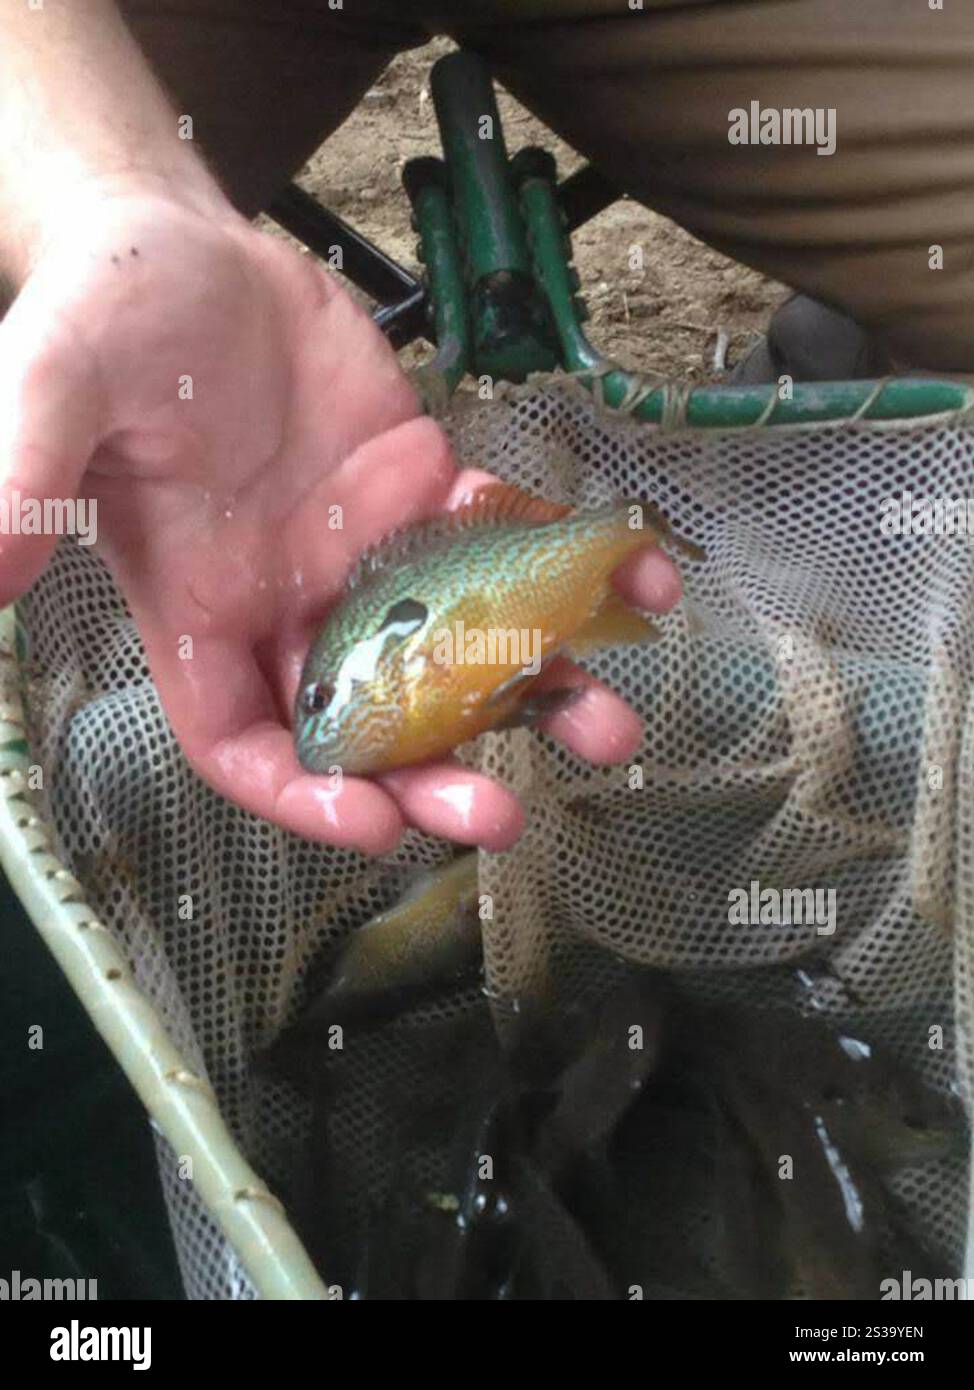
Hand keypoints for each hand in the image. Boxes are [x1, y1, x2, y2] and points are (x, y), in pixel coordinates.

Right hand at [0, 186, 682, 852]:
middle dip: (432, 773)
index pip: (245, 740)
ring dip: (533, 691)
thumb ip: (24, 471)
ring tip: (606, 721)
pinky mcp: (425, 488)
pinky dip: (567, 565)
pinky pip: (502, 541)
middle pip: (367, 721)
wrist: (193, 246)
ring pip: (453, 650)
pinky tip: (636, 576)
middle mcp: (292, 601)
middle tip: (501, 808)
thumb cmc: (111, 311)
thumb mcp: (58, 382)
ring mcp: (368, 552)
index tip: (369, 823)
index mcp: (203, 609)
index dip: (302, 793)